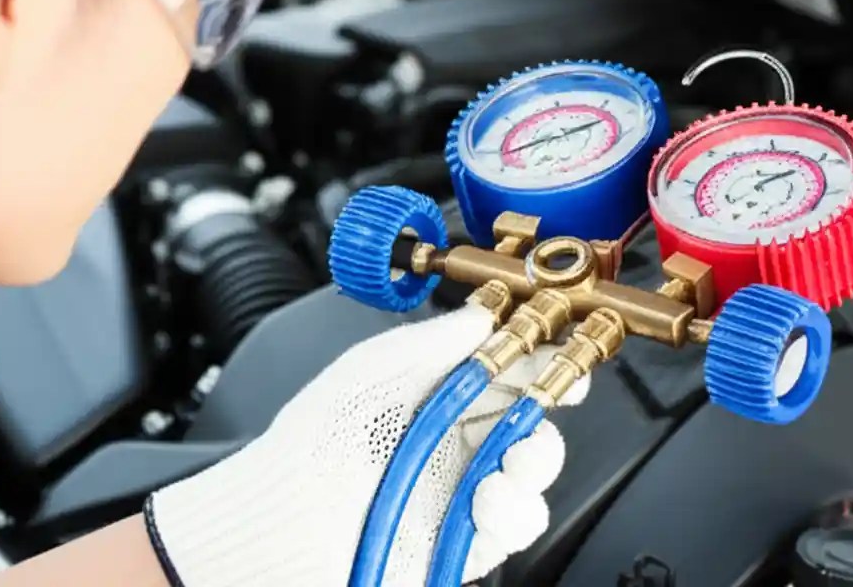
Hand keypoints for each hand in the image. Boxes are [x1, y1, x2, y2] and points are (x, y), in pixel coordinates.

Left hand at [145, 306, 588, 585]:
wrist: (292, 514)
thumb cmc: (317, 439)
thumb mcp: (375, 368)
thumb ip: (436, 340)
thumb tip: (482, 314)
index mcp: (441, 394)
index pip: (509, 369)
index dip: (541, 357)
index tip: (559, 347)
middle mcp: (458, 440)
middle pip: (534, 416)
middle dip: (548, 406)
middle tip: (545, 399)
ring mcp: (465, 489)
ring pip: (535, 471)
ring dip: (534, 462)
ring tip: (504, 464)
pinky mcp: (468, 538)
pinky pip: (519, 523)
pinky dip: (512, 510)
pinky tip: (484, 500)